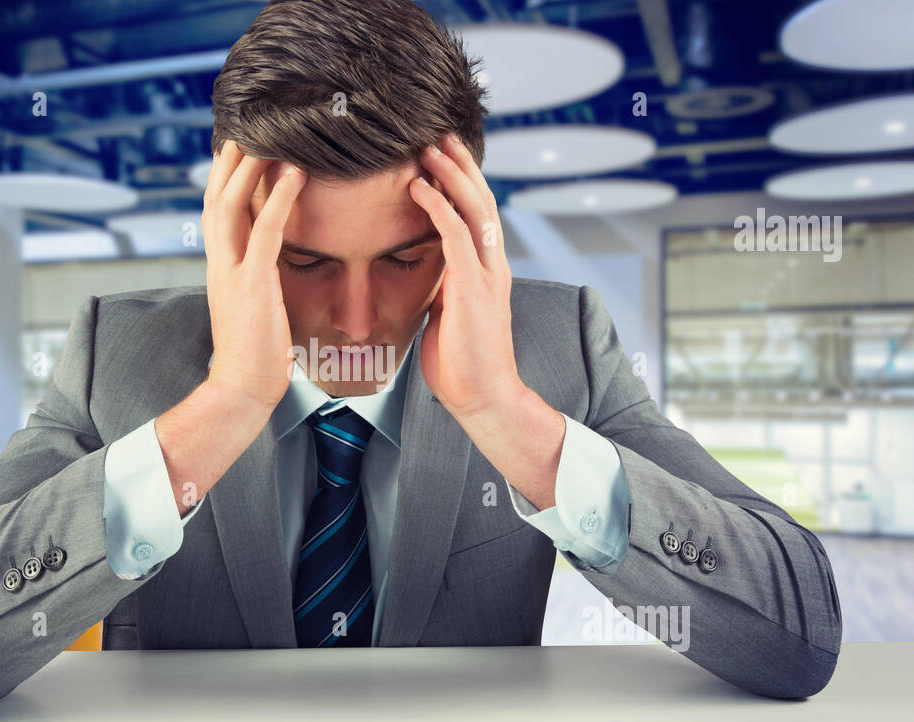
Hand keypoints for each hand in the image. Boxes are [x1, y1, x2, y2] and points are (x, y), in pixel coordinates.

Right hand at [202, 140, 306, 411]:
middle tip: (249, 127)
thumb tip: (268, 259)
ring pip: (232, 205)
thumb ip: (254, 276)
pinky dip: (279, 198)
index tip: (238, 147)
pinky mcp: (252, 284)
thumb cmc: (255, 352)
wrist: (242, 387)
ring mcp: (232, 272)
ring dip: (251, 168)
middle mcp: (219, 263)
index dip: (224, 176)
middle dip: (231, 161)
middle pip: (216, 197)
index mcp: (219, 267)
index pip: (215, 211)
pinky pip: (266, 231)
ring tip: (271, 138)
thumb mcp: (251, 305)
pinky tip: (295, 174)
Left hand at [409, 133, 523, 421]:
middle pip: (481, 199)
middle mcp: (493, 265)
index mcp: (487, 270)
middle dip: (460, 164)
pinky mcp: (473, 289)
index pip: (478, 213)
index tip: (441, 155)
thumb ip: (441, 287)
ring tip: (428, 147)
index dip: (462, 181)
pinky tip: (421, 188)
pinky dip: (439, 207)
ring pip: (474, 209)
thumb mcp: (447, 314)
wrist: (482, 397)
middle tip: (438, 133)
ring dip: (450, 174)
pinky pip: (457, 237)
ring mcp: (487, 275)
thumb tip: (423, 274)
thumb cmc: (461, 363)